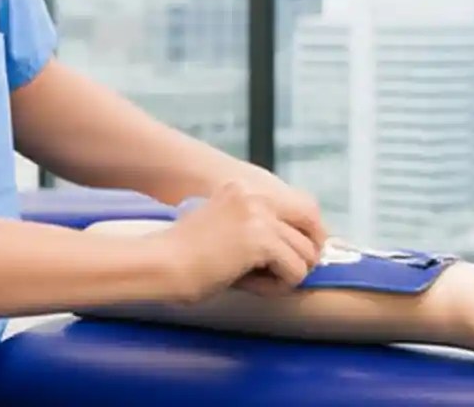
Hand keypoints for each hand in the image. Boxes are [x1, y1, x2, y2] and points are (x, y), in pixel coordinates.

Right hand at [159, 181, 319, 302]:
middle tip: (290, 273)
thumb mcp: (223, 227)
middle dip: (307, 253)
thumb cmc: (184, 257)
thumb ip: (256, 229)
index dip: (307, 234)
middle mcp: (255, 195)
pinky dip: (279, 286)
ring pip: (306, 253)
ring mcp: (259, 215)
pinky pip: (295, 270)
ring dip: (288, 274)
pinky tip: (254, 286)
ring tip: (258, 283)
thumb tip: (298, 251)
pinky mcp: (260, 239)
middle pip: (312, 223)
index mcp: (243, 187)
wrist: (160, 264)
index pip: (301, 205)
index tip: (300, 255)